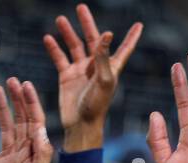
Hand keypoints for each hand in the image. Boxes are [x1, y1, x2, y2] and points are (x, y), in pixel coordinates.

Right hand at [0, 79, 53, 162]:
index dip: (31, 103)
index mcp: (36, 153)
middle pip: (20, 120)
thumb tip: (40, 129)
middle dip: (17, 100)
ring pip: (3, 128)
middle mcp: (23, 152)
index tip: (26, 85)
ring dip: (0, 109)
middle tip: (11, 80)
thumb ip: (40, 154)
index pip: (35, 122)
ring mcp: (7, 158)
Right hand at [44, 4, 141, 151]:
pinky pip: (60, 58)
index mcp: (111, 67)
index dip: (131, 37)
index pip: (124, 48)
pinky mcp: (67, 77)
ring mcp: (81, 71)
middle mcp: (96, 66)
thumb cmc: (97, 106)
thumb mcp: (104, 80)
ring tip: (61, 19)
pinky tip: (48, 38)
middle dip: (88, 24)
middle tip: (81, 7)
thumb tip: (106, 34)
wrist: (80, 125)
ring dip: (68, 33)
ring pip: (74, 46)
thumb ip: (103, 57)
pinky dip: (54, 48)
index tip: (139, 25)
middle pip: (93, 39)